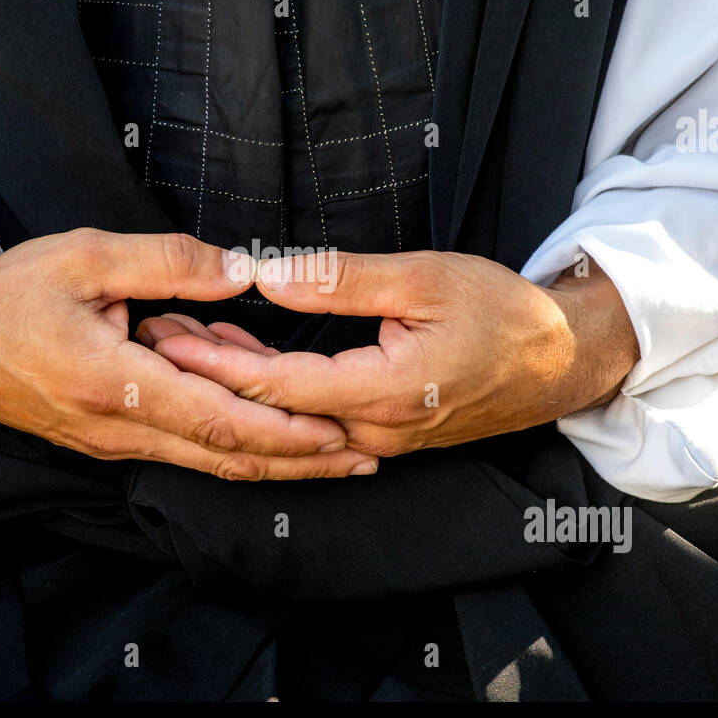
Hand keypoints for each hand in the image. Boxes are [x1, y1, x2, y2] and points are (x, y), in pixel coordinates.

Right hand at [0, 229, 376, 478]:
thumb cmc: (11, 293)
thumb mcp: (88, 257)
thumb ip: (170, 263)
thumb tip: (243, 271)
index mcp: (116, 383)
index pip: (218, 419)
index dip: (284, 431)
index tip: (340, 431)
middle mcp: (120, 429)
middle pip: (226, 457)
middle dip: (300, 462)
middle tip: (363, 457)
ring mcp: (114, 442)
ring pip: (209, 462)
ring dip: (274, 463)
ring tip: (333, 457)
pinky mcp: (109, 440)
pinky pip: (183, 450)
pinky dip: (234, 447)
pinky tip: (269, 435)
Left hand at [137, 250, 638, 456]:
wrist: (561, 361)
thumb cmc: (503, 312)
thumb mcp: (425, 278)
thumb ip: (342, 281)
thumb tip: (268, 276)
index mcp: (382, 394)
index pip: (276, 386)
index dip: (214, 363)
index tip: (164, 339)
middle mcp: (373, 432)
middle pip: (270, 412)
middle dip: (208, 375)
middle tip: (156, 334)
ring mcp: (380, 441)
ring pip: (289, 420)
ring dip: (235, 382)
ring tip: (184, 338)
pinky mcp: (385, 436)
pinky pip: (314, 420)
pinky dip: (272, 389)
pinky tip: (243, 356)